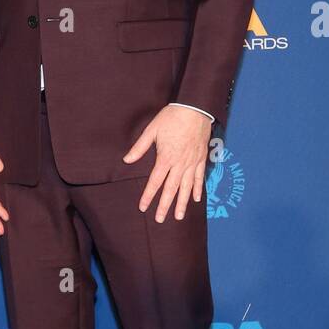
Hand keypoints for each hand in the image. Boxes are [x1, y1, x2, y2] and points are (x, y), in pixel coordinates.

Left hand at [122, 105, 211, 221]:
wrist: (195, 108)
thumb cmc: (171, 117)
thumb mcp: (152, 130)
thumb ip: (139, 147)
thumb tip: (126, 160)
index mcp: (166, 158)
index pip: (155, 181)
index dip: (148, 195)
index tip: (143, 207)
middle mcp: (180, 164)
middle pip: (171, 189)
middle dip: (165, 205)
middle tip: (160, 219)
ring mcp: (192, 162)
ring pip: (187, 187)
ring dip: (182, 203)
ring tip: (178, 216)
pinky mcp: (202, 158)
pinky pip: (200, 177)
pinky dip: (198, 189)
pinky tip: (196, 199)